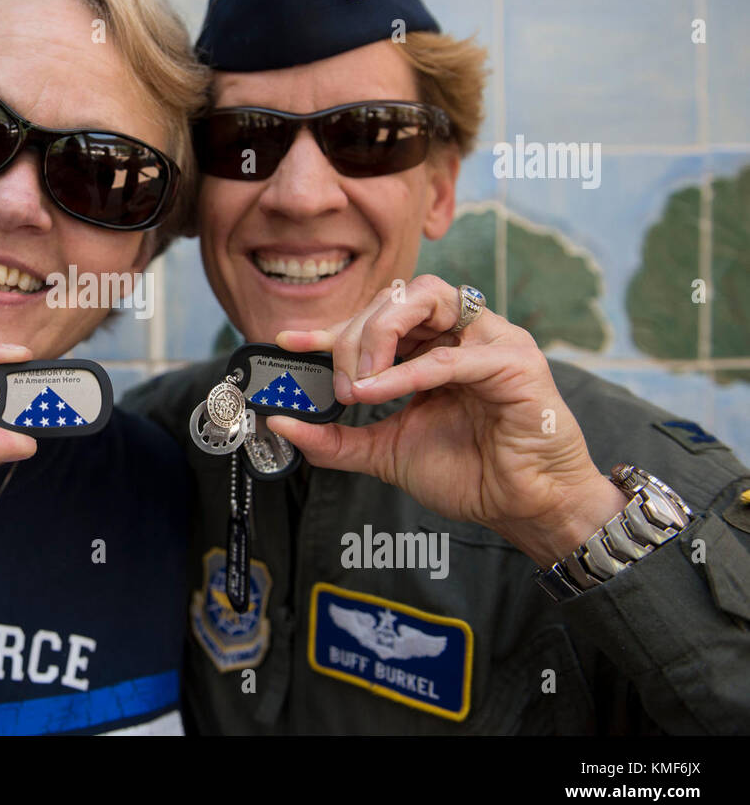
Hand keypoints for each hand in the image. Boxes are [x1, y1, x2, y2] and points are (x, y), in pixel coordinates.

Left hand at [267, 274, 624, 565]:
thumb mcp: (385, 452)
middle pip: (397, 297)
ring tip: (360, 381)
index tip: (288, 340)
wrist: (522, 508)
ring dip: (379, 334)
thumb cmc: (469, 474)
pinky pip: (450, 356)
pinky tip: (376, 392)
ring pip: (426, 300)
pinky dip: (406, 372)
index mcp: (434, 346)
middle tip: (342, 384)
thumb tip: (283, 424)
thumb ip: (335, 439)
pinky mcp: (516, 362)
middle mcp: (463, 333)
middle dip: (355, 334)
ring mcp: (492, 340)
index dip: (330, 326)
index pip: (377, 316)